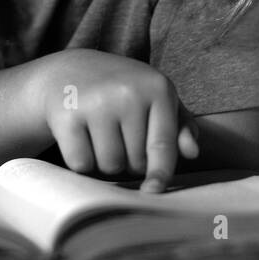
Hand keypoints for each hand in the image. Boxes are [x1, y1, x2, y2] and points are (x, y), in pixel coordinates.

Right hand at [29, 49, 200, 192]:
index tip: (155, 190)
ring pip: (109, 166)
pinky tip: (79, 136)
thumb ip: (180, 125)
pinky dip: (80, 160)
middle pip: (136, 162)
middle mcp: (128, 92)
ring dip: (105, 162)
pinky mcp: (66, 116)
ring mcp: (96, 103)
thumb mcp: (155, 97)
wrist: (68, 69)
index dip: (161, 173)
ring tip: (100, 134)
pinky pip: (81, 163)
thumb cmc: (122, 90)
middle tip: (118, 134)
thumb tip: (192, 152)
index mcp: (157, 87)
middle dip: (129, 159)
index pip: (162, 145)